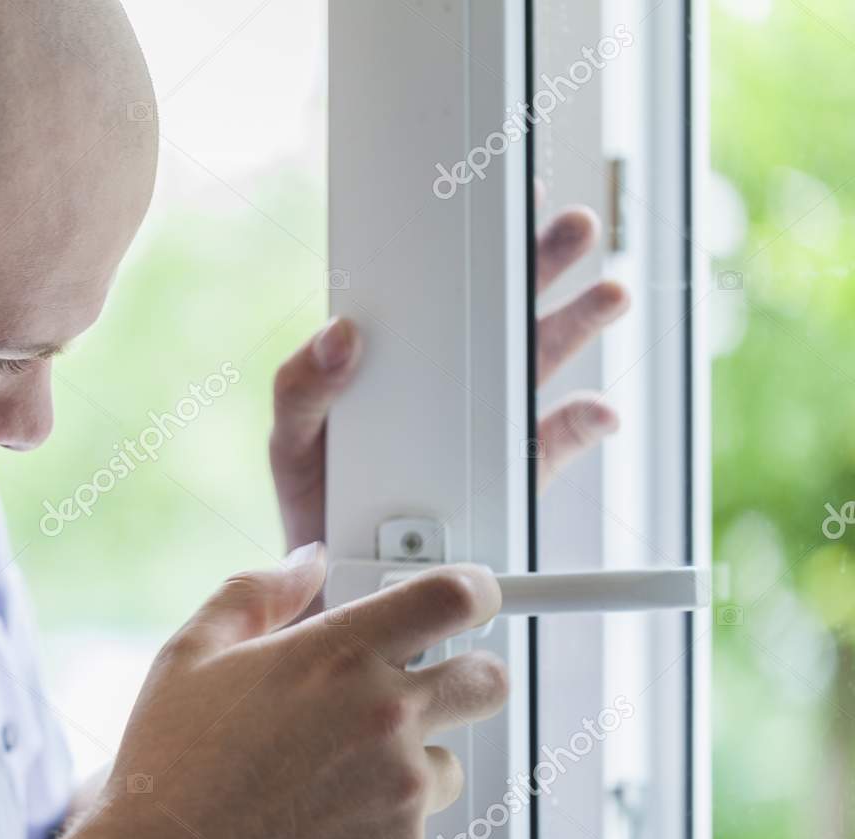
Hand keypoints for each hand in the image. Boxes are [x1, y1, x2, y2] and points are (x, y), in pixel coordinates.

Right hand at [95, 545, 506, 838]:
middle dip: (471, 677)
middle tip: (437, 688)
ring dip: (409, 763)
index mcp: (336, 655)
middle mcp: (383, 716)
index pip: (452, 597)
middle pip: (488, 680)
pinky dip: (379, 823)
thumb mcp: (189, 655)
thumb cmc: (171, 771)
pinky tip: (316, 824)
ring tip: (330, 780)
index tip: (475, 599)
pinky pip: (414, 826)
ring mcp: (400, 788)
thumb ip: (255, 594)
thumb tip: (306, 564)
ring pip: (447, 763)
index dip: (476, 591)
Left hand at [268, 203, 630, 551]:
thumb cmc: (314, 499)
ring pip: (542, 362)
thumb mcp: (292, 440)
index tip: (508, 200)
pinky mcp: (512, 477)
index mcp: (400, 360)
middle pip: (506, 311)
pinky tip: (596, 408)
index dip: (478, 243)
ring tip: (608, 294)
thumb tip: (338, 334)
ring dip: (579, 325)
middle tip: (572, 228)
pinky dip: (582, 424)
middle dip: (543, 265)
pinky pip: (555, 443)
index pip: (442, 288)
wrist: (341, 575)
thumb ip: (302, 389)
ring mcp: (487, 426)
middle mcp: (451, 384)